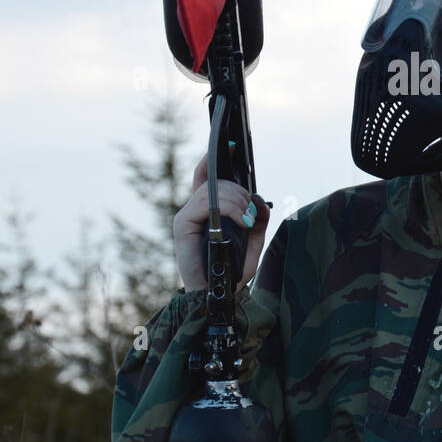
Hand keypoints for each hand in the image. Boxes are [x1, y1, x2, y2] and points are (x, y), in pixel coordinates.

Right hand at [173, 151, 270, 293]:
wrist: (218, 296)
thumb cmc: (232, 270)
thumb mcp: (253, 240)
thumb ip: (258, 218)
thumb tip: (259, 199)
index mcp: (208, 211)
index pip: (207, 178)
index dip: (214, 160)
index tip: (230, 145)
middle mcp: (195, 210)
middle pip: (217, 183)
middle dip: (240, 192)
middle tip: (251, 212)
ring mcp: (187, 216)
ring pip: (213, 191)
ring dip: (236, 201)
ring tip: (247, 220)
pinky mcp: (182, 225)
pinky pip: (205, 203)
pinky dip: (227, 208)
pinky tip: (241, 220)